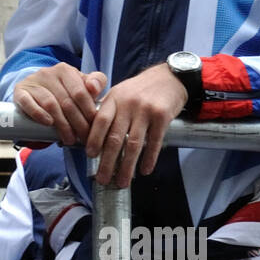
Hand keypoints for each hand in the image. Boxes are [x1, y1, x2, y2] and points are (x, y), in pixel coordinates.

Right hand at [12, 64, 106, 145]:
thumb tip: (95, 89)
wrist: (34, 87)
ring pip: (50, 104)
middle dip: (78, 123)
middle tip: (84, 138)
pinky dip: (39, 114)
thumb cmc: (62, 89)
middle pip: (67, 101)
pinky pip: (28, 103)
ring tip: (69, 139)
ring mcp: (33, 82)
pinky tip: (48, 124)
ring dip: (62, 124)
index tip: (94, 127)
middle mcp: (49, 73)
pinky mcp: (20, 92)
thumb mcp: (80, 83)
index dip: (89, 112)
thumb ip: (95, 83)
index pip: (81, 92)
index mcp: (66, 70)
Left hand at [84, 63, 187, 187]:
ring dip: (127, 166)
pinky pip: (154, 143)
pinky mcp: (162, 117)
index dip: (94, 139)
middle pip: (115, 138)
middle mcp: (128, 104)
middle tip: (103, 179)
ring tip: (122, 181)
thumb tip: (91, 136)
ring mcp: (146, 111)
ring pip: (133, 144)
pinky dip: (149, 159)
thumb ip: (107, 111)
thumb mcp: (120, 92)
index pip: (100, 121)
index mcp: (114, 98)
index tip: (90, 156)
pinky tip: (144, 170)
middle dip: (108, 162)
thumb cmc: (140, 89)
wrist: (169, 78)